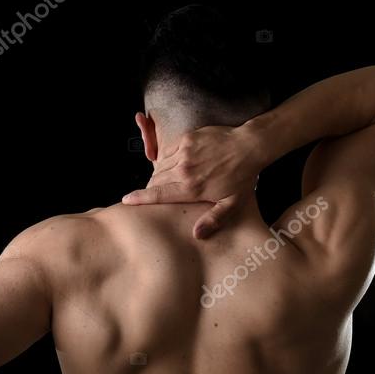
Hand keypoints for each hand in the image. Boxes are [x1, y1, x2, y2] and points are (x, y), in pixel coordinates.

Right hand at [122, 125, 265, 238]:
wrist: (248, 146)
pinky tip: (176, 165)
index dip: (140, 198)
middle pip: (156, 181)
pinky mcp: (186, 138)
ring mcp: (184, 152)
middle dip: (152, 188)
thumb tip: (197, 235)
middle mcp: (184, 170)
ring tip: (167, 180)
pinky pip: (169, 151)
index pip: (158, 194)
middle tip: (154, 193)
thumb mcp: (232, 203)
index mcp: (192, 188)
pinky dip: (168, 159)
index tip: (126, 200)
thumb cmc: (242, 177)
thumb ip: (213, 220)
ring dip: (160, 174)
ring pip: (161, 166)